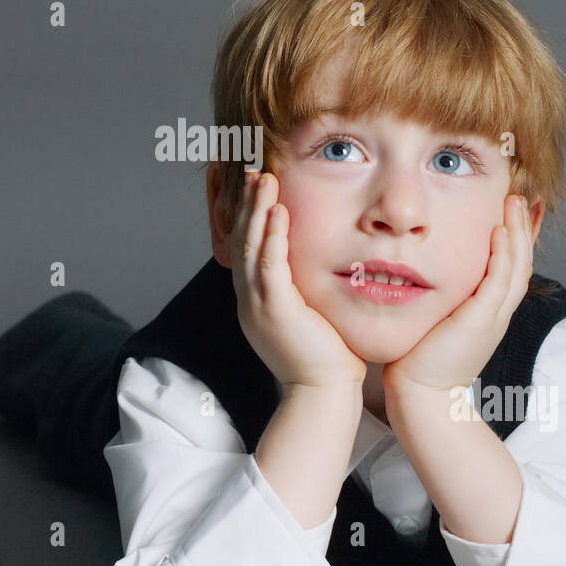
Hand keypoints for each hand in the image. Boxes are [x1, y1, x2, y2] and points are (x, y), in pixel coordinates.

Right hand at [228, 170, 366, 391]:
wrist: (324, 394)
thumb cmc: (327, 359)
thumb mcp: (309, 317)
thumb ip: (305, 290)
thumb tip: (317, 267)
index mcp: (254, 303)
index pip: (243, 250)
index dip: (245, 217)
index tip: (252, 188)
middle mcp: (248, 301)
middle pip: (239, 242)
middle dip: (245, 204)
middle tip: (250, 172)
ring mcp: (256, 306)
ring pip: (249, 247)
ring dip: (255, 210)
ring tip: (263, 178)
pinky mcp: (274, 311)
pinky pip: (268, 265)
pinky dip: (272, 235)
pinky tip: (278, 210)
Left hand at [382, 194, 533, 398]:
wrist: (421, 395)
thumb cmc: (418, 360)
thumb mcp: (435, 320)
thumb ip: (438, 298)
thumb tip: (417, 273)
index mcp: (488, 312)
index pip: (510, 267)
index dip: (517, 239)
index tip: (515, 211)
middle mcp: (497, 312)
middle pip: (521, 262)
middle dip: (523, 227)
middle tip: (520, 197)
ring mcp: (493, 316)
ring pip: (517, 267)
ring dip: (518, 232)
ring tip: (514, 202)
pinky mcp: (481, 321)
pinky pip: (499, 282)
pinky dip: (503, 256)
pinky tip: (499, 231)